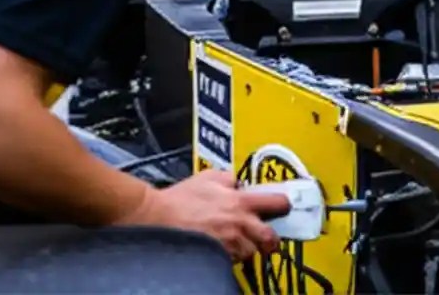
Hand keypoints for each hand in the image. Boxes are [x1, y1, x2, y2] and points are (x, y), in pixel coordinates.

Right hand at [118, 169, 289, 261]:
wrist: (155, 217)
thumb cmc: (180, 198)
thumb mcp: (208, 177)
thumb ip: (229, 178)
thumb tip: (239, 182)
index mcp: (241, 201)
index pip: (278, 203)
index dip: (283, 206)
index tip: (284, 207)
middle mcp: (239, 223)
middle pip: (270, 237)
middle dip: (271, 239)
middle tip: (267, 237)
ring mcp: (228, 243)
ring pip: (251, 252)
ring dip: (248, 248)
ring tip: (237, 243)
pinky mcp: (216, 258)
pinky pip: (232, 261)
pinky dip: (231, 257)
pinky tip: (222, 250)